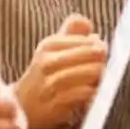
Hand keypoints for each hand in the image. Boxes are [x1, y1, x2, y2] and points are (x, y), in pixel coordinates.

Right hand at [13, 14, 106, 128]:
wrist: (23, 106)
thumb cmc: (45, 74)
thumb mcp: (54, 49)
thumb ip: (72, 32)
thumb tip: (86, 21)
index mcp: (49, 46)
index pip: (84, 40)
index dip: (99, 45)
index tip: (104, 51)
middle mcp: (46, 63)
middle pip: (87, 54)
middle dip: (101, 60)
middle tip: (105, 65)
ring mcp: (49, 85)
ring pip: (84, 74)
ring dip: (98, 75)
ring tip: (101, 78)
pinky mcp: (54, 106)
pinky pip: (80, 95)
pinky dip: (91, 92)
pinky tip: (94, 92)